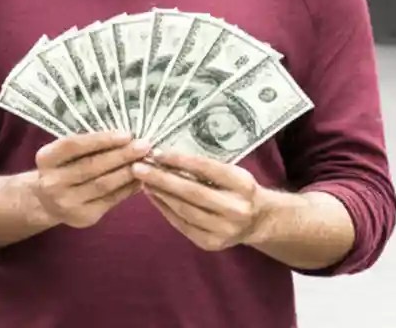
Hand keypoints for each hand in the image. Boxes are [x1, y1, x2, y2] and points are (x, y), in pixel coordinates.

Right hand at [31, 131, 151, 228]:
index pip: (73, 145)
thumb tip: (126, 138)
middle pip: (91, 166)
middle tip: (144, 146)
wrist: (48, 203)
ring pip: (104, 184)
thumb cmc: (63, 169)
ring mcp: (67, 202)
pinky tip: (140, 179)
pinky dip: (128, 189)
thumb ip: (87, 145)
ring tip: (145, 161)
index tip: (126, 134)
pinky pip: (111, 200)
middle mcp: (52, 182)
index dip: (101, 139)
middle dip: (121, 155)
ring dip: (128, 172)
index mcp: (45, 159)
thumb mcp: (63, 154)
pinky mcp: (83, 217)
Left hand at [132, 150, 269, 251]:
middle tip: (138, 167)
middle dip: (162, 178)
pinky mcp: (211, 244)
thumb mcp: (231, 172)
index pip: (207, 169)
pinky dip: (164, 208)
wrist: (258, 221)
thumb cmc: (237, 189)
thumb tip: (164, 156)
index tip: (157, 152)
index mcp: (243, 185)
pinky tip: (153, 195)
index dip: (180, 160)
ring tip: (142, 180)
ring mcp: (224, 230)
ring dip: (160, 193)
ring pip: (184, 210)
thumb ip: (205, 167)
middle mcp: (236, 209)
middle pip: (193, 192)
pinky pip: (182, 224)